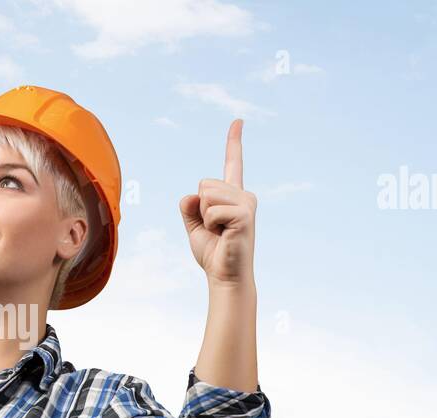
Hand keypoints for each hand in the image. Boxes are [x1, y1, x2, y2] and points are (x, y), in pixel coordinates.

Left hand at [179, 119, 257, 286]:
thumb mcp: (194, 224)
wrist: (225, 276)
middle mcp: (244, 195)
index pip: (232, 163)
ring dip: (205, 217)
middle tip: (214, 229)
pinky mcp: (246, 214)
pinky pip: (210, 210)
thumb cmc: (212, 252)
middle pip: (203, 183)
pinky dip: (209, 225)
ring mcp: (247, 203)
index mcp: (233, 195)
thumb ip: (189, 205)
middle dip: (199, 207)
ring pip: (206, 194)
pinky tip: (224, 235)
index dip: (234, 142)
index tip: (238, 121)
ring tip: (220, 232)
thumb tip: (193, 194)